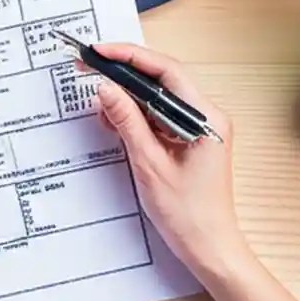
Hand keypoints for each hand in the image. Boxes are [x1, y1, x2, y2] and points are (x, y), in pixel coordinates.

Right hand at [90, 44, 248, 279]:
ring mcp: (198, 128)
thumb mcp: (149, 164)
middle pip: (162, 80)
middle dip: (124, 73)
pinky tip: (115, 122)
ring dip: (128, 97)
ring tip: (100, 105)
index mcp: (206, 118)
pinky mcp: (188, 140)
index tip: (101, 52)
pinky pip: (159, 117)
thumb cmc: (189, 214)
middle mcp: (207, 117)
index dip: (130, 56)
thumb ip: (127, 122)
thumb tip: (107, 89)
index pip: (166, 70)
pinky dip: (136, 116)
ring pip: (158, 98)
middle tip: (90, 66)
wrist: (209, 248)